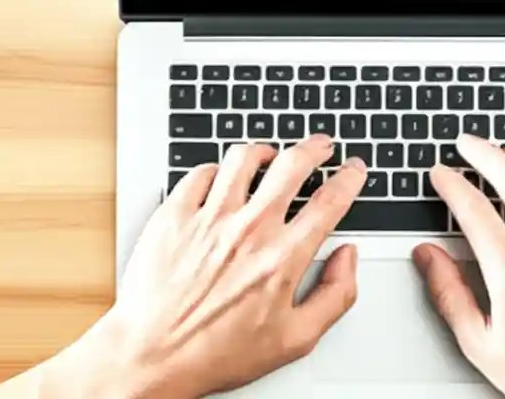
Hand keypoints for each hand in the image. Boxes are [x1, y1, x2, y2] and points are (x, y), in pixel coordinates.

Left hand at [46, 137, 366, 398]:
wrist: (150, 357)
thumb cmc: (216, 353)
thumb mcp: (295, 339)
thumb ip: (335, 296)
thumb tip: (347, 259)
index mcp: (283, 257)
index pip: (330, 201)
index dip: (350, 177)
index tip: (354, 169)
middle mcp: (249, 229)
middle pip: (293, 164)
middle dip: (315, 148)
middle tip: (321, 146)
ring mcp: (209, 218)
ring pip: (244, 157)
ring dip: (265, 151)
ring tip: (270, 156)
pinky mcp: (174, 216)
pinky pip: (200, 173)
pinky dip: (217, 169)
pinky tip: (221, 178)